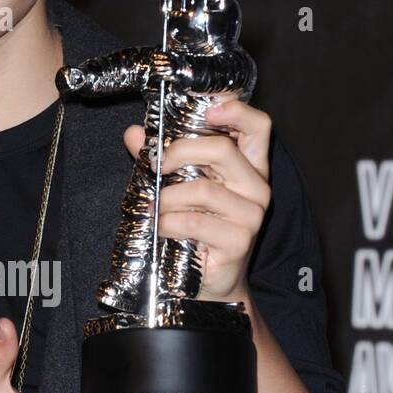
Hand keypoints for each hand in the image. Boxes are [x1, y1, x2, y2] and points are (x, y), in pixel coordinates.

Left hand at [125, 94, 271, 301]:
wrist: (209, 281)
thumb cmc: (196, 229)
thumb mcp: (178, 186)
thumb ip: (161, 157)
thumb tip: (134, 133)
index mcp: (249, 166)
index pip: (258, 126)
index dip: (236, 111)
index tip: (207, 111)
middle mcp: (257, 187)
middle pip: (223, 150)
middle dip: (180, 151)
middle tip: (156, 164)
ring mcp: (251, 215)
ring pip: (202, 189)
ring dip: (167, 197)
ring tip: (155, 207)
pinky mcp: (238, 241)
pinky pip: (193, 222)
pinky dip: (167, 222)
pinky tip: (160, 227)